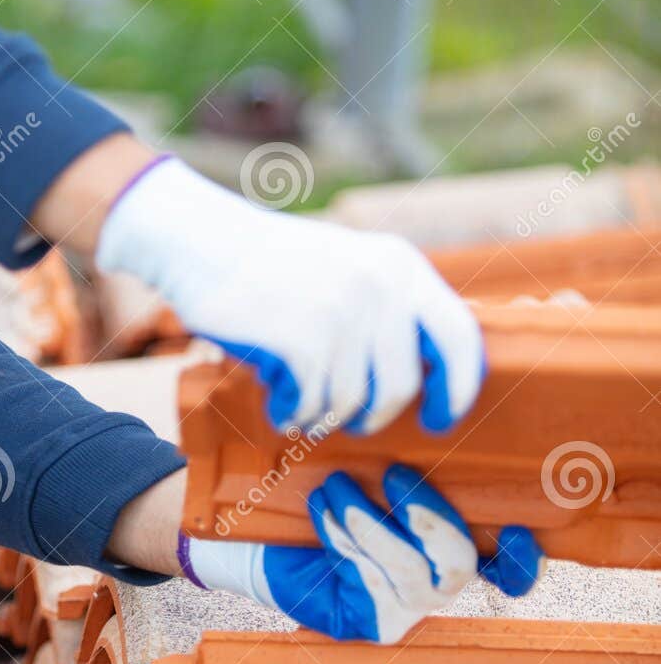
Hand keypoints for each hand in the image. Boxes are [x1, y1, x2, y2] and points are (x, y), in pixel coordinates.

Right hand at [96, 156, 484, 434]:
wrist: (202, 241)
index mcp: (400, 265)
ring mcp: (341, 313)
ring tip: (301, 404)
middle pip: (402, 384)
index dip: (459, 386)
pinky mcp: (301, 340)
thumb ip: (391, 306)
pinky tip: (278, 402)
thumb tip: (428, 373)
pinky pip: (311, 404)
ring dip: (323, 415)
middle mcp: (379, 286)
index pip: (460, 336)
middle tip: (357, 422)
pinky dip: (293, 413)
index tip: (441, 417)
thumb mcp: (349, 264)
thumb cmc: (274, 264)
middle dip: (378, 415)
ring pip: (351, 401)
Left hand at [180, 466, 543, 643]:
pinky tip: (321, 506)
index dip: (521, 559)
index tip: (515, 530)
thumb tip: (433, 413)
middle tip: (394, 474)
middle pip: (460, 562)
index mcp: (454, 547)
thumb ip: (411, 463)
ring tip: (336, 484)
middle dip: (429, 516)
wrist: (267, 536)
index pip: (510, 569)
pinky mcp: (371, 622)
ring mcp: (408, 608)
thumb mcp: (373, 477)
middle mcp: (440, 583)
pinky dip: (342, 536)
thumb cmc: (332, 497)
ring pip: (406, 568)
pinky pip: (366, 578)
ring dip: (369, 522)